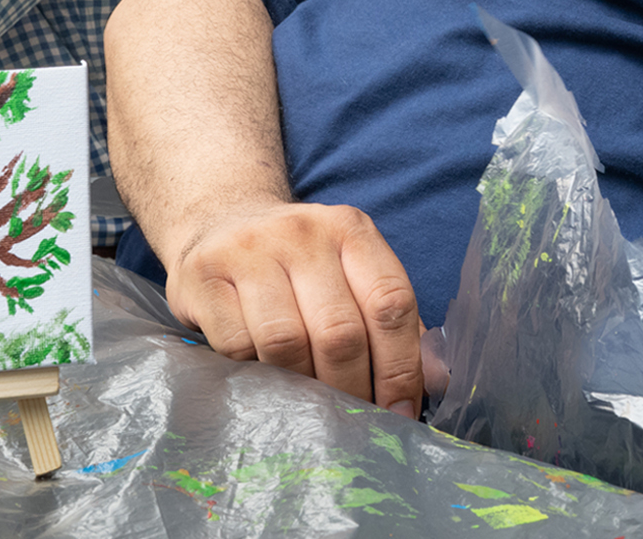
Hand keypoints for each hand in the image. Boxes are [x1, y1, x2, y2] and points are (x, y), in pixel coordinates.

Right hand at [167, 202, 424, 415]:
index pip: (390, 303)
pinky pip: (236, 345)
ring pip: (286, 342)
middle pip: (340, 331)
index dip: (402, 367)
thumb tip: (438, 381)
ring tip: (309, 407)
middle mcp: (303, 232)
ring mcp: (249, 249)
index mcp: (351, 230)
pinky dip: (254, 374)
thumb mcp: (349, 272)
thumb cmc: (296, 262)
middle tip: (353, 422)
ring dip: (301, 388)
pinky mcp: (203, 275)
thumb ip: (392, 321)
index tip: (400, 413)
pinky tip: (261, 378)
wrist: (219, 220)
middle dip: (352, 390)